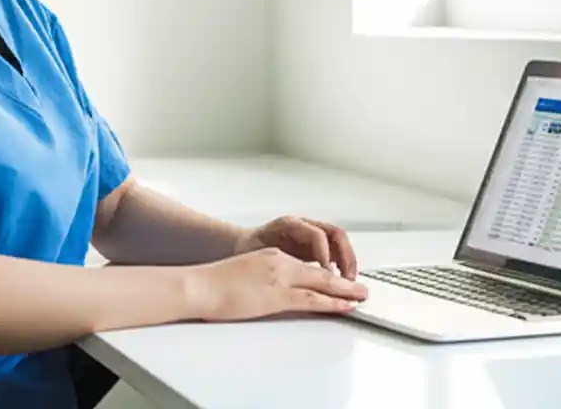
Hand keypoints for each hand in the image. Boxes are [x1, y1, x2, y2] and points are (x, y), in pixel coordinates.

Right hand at [189, 247, 367, 321]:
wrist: (199, 285)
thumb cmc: (214, 283)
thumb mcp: (245, 273)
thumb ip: (264, 277)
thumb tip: (272, 290)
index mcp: (272, 255)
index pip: (307, 263)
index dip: (327, 273)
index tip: (339, 280)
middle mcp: (280, 261)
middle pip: (320, 271)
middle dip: (343, 280)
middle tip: (360, 287)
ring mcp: (280, 277)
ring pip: (322, 282)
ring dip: (345, 290)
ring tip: (361, 296)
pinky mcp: (277, 294)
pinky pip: (312, 298)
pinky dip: (332, 302)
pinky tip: (344, 305)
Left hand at [234, 216, 358, 279]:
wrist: (238, 246)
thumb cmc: (247, 250)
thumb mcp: (261, 255)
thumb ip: (280, 262)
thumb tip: (299, 274)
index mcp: (289, 225)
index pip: (317, 236)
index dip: (325, 255)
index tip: (329, 275)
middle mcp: (304, 225)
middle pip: (336, 235)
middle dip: (346, 258)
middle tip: (348, 280)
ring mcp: (310, 233)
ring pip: (338, 242)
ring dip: (347, 261)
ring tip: (348, 283)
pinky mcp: (313, 245)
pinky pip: (334, 251)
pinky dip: (340, 265)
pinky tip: (339, 281)